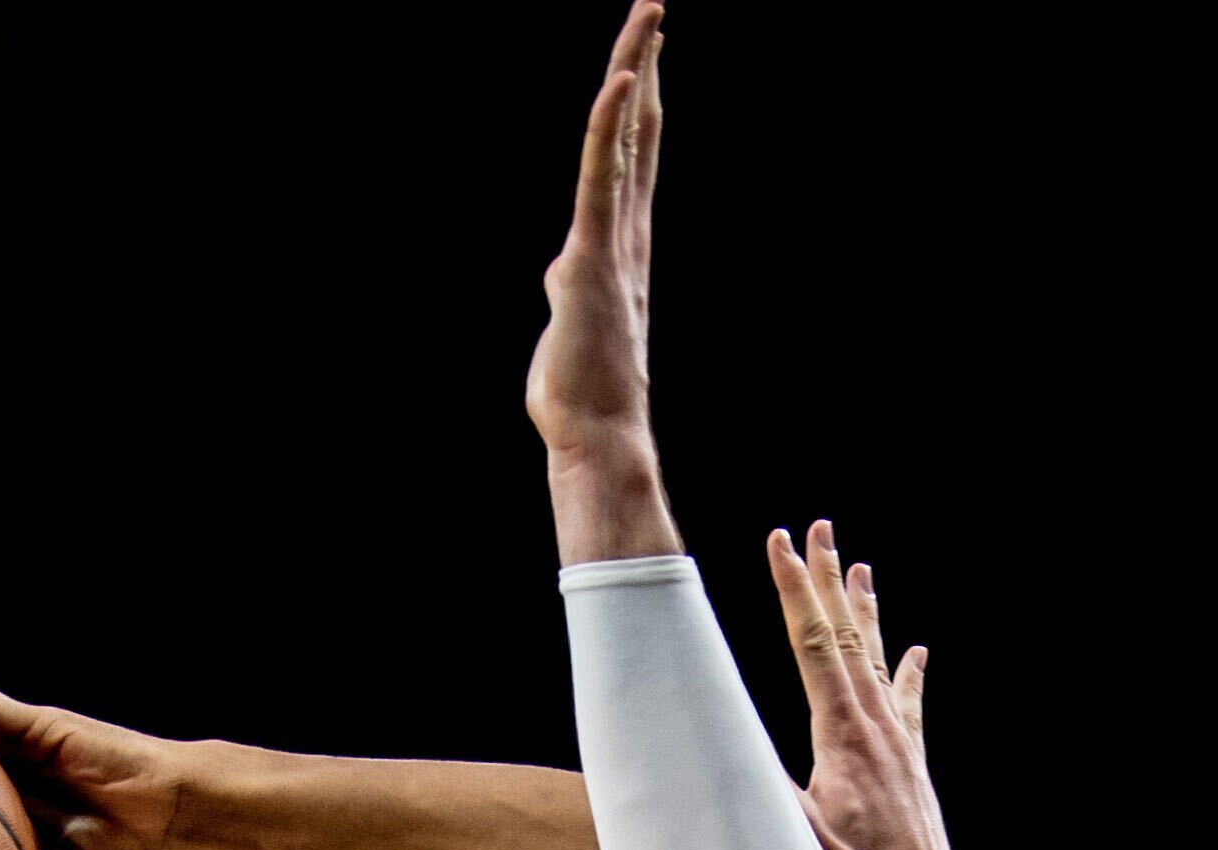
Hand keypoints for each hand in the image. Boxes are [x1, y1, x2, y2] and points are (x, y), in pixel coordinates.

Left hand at [531, 5, 664, 462]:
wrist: (596, 438)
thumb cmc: (580, 398)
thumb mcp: (568, 325)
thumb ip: (569, 285)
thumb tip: (562, 269)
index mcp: (621, 249)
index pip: (631, 161)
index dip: (638, 105)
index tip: (646, 56)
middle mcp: (626, 235)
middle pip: (639, 132)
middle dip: (646, 66)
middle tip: (656, 8)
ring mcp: (613, 242)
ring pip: (627, 138)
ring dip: (636, 70)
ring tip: (650, 14)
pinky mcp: (593, 255)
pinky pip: (602, 176)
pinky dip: (610, 127)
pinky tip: (622, 80)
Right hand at [769, 520, 968, 849]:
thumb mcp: (799, 833)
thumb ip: (766, 786)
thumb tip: (725, 744)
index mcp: (844, 734)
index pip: (813, 641)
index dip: (794, 588)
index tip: (781, 541)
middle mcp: (877, 726)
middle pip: (846, 634)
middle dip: (828, 578)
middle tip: (820, 528)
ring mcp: (900, 743)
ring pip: (878, 659)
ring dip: (865, 611)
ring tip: (862, 567)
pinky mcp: (912, 765)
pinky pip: (909, 704)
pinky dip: (909, 672)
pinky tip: (917, 650)